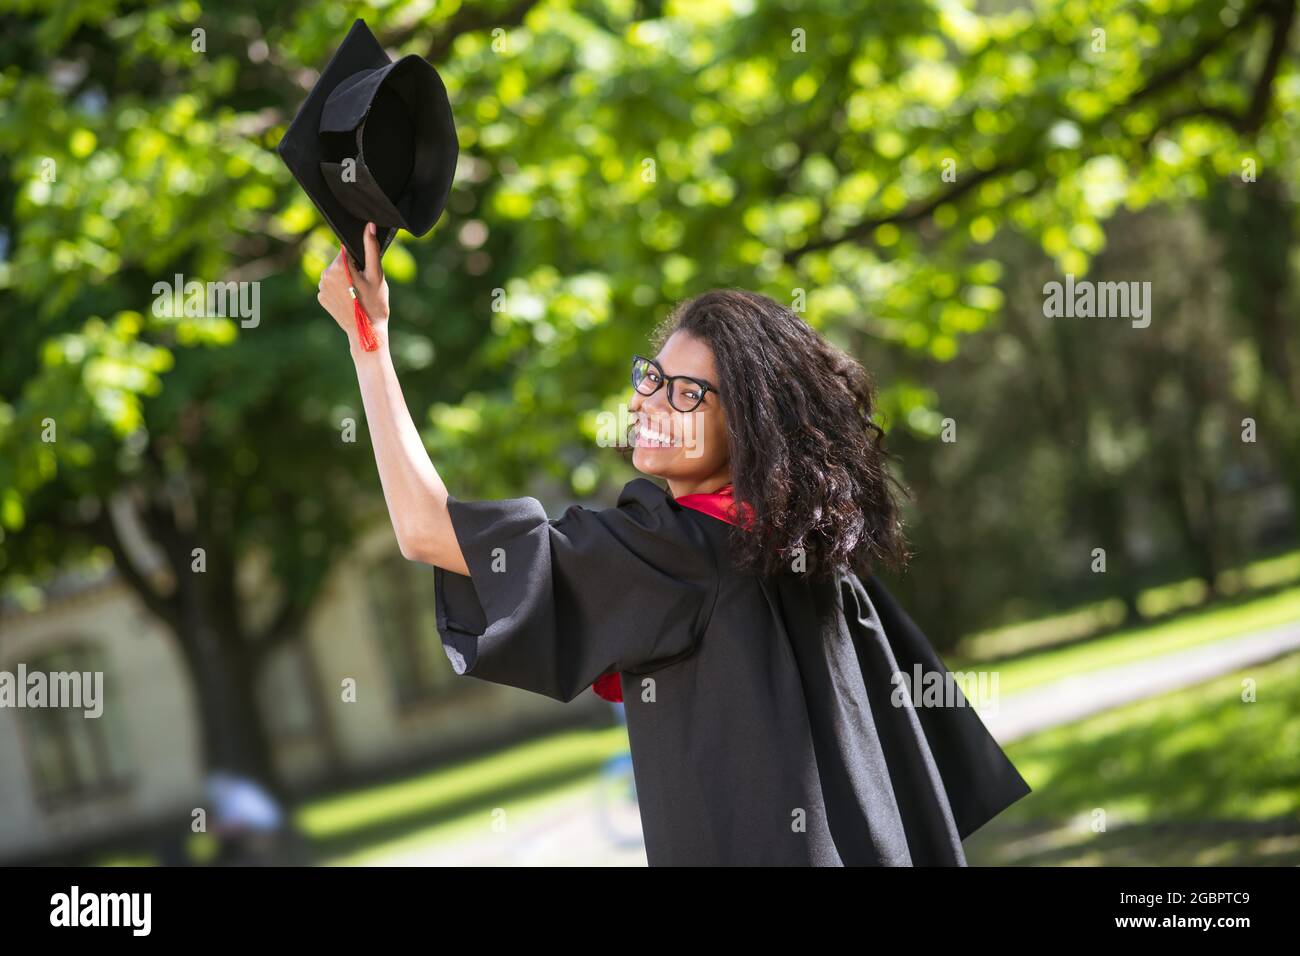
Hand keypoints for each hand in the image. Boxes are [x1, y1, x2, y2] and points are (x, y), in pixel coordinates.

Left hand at [318, 221, 389, 348]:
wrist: (367, 332)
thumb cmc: (376, 303)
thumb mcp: (376, 274)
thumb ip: (371, 247)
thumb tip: (370, 225)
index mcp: (338, 266)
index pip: (346, 250)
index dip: (359, 257)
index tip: (366, 270)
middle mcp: (325, 275)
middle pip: (340, 261)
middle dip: (352, 268)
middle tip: (365, 284)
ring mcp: (321, 287)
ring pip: (335, 274)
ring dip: (345, 279)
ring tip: (358, 293)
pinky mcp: (321, 298)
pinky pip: (331, 286)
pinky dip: (340, 290)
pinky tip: (350, 300)